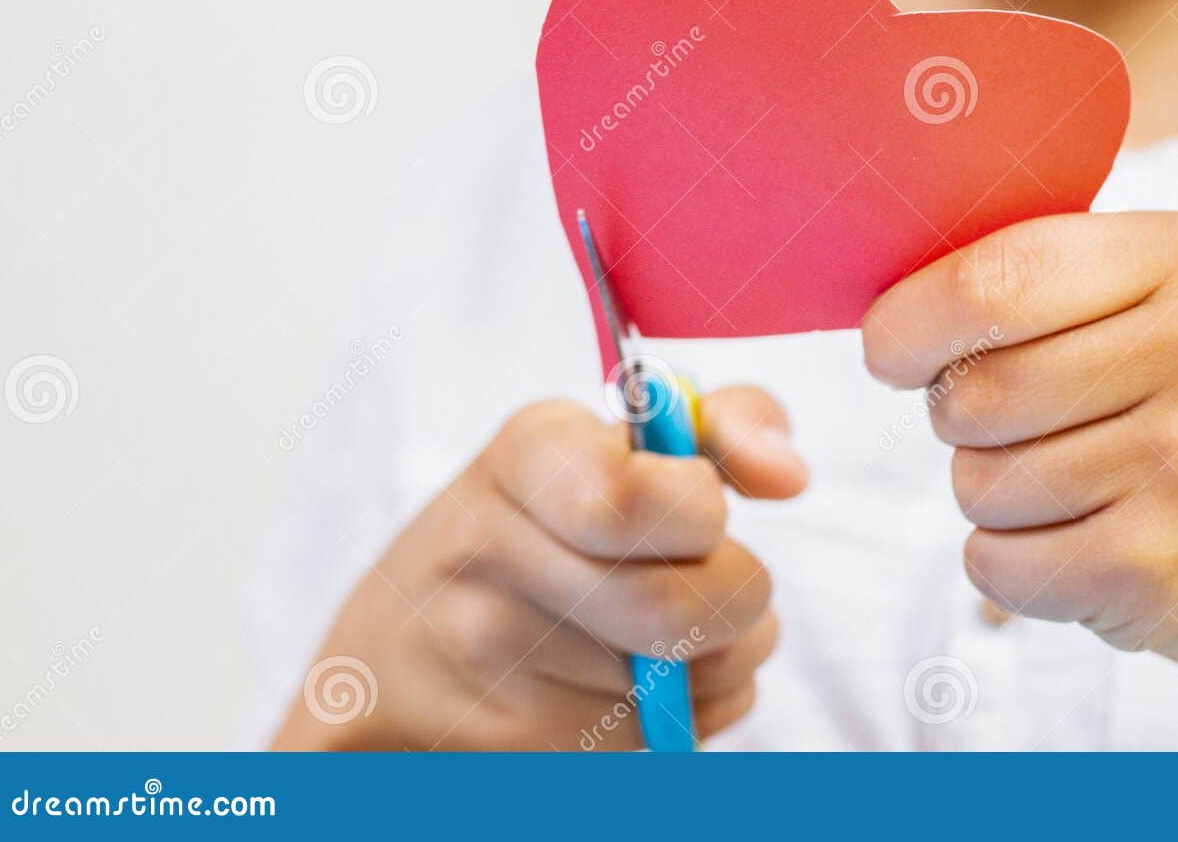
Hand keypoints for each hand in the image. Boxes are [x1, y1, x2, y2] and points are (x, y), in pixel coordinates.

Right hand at [271, 387, 805, 750]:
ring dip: (721, 654)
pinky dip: (690, 710)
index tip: (700, 508)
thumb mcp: (602, 449)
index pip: (637, 505)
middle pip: (681, 608)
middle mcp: (490, 558)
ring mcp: (494, 667)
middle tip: (711, 577)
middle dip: (735, 594)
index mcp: (523, 458)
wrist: (389, 669)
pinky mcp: (524, 749)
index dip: (701, 514)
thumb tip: (788, 474)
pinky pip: (676, 737)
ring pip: (695, 677)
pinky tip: (635, 682)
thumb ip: (714, 428)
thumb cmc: (531, 534)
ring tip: (667, 628)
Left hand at [862, 212, 1177, 747]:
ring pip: (974, 483)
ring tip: (1088, 487)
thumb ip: (1046, 277)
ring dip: (995, 496)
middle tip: (1030, 426)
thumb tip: (885, 304)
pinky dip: (1015, 566)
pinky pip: (995, 564)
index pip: (993, 280)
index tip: (889, 349)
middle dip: (959, 418)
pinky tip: (1094, 546)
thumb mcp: (1169, 303)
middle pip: (969, 391)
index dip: (909, 322)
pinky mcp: (1158, 567)